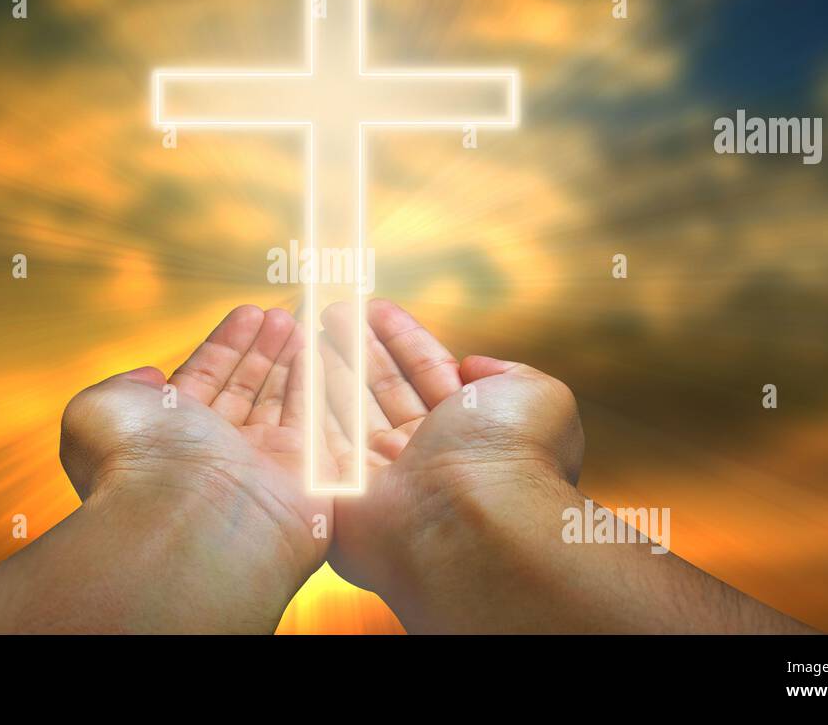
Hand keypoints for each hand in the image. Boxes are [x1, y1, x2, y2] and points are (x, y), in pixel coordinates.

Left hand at [58, 304, 333, 630]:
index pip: (205, 379)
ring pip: (281, 403)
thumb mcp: (100, 409)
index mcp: (170, 435)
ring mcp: (260, 466)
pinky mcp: (304, 478)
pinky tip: (320, 352)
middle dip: (263, 349)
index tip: (248, 312)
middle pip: (246, 389)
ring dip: (292, 360)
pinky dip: (318, 386)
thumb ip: (123, 385)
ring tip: (300, 323)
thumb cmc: (138, 464)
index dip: (226, 345)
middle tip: (280, 315)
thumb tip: (150, 378)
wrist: (187, 518)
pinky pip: (315, 423)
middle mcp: (216, 452)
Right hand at [321, 299, 807, 632]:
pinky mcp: (342, 497)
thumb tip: (474, 368)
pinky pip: (319, 441)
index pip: (428, 371)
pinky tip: (293, 367)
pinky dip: (305, 404)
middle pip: (382, 388)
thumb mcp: (535, 395)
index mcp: (469, 429)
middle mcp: (425, 453)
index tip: (374, 306)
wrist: (470, 521)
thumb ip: (508, 374)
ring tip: (305, 326)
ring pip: (348, 410)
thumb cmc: (508, 457)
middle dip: (357, 346)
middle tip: (331, 309)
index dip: (401, 337)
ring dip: (327, 366)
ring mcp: (383, 477)